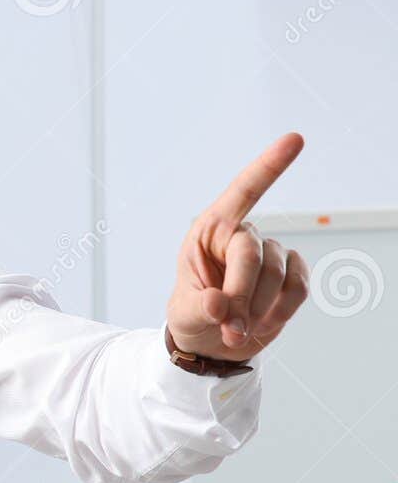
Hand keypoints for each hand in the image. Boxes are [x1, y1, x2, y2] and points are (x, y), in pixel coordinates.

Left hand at [167, 132, 308, 360]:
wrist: (211, 343)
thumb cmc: (192, 317)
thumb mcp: (183, 314)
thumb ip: (200, 308)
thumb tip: (219, 306)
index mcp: (209, 231)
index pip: (242, 192)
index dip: (269, 166)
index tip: (296, 139)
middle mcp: (241, 235)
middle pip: (252, 253)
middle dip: (239, 294)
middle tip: (228, 327)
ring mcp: (270, 253)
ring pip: (277, 275)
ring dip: (257, 310)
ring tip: (237, 330)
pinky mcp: (291, 274)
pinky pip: (298, 288)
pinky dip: (280, 311)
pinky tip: (262, 323)